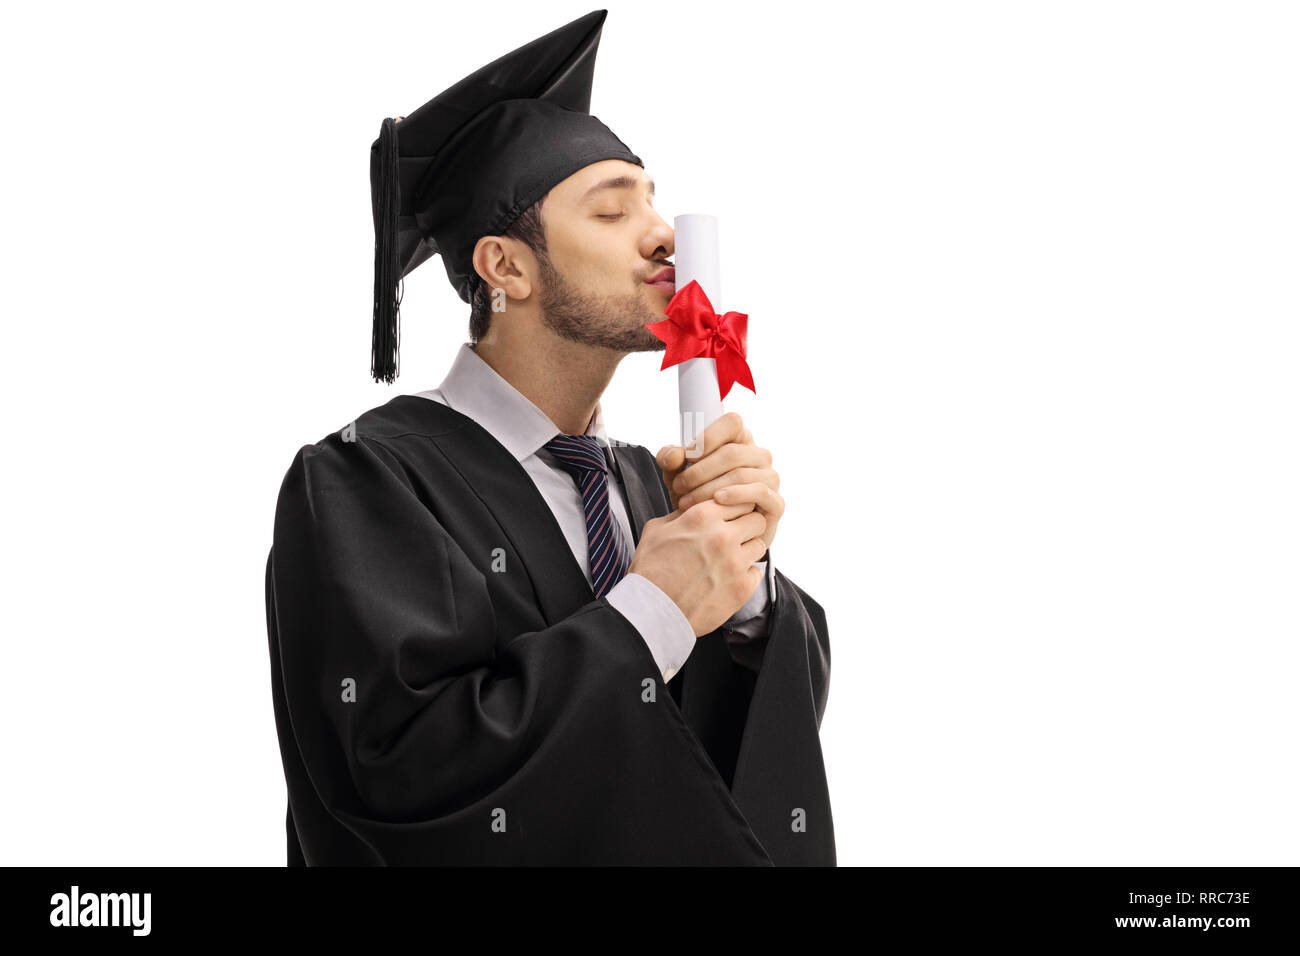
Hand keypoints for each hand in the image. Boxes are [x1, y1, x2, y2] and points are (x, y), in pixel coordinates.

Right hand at [627, 499, 768, 636]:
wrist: (652, 612)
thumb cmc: (650, 570)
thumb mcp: (657, 530)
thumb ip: (681, 514)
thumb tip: (697, 508)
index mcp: (702, 516)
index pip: (739, 499)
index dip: (734, 508)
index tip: (729, 517)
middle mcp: (722, 536)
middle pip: (757, 519)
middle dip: (747, 525)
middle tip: (734, 536)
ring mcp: (735, 562)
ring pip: (760, 544)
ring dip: (748, 549)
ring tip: (730, 559)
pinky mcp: (742, 587)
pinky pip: (757, 571)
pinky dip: (746, 574)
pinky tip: (728, 578)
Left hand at [655, 412, 782, 557]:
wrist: (712, 533)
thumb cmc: (695, 495)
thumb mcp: (675, 474)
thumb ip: (670, 459)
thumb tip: (676, 454)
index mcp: (739, 439)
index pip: (731, 422)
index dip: (708, 437)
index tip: (687, 456)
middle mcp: (758, 455)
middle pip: (732, 453)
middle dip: (700, 470)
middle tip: (679, 485)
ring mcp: (770, 478)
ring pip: (742, 474)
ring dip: (709, 488)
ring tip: (687, 501)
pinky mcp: (775, 502)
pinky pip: (760, 492)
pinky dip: (737, 495)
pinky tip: (717, 500)